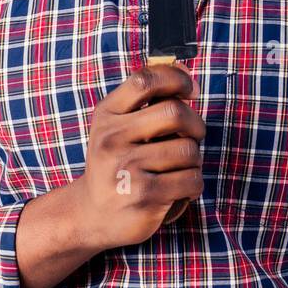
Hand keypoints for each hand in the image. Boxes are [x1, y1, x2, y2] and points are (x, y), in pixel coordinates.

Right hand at [72, 62, 204, 250]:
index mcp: (107, 115)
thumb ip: (147, 102)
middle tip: (195, 135)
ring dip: (194, 161)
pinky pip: (191, 180)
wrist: (91, 215)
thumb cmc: (117, 164)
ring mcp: (126, 168)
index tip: (190, 91)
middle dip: (195, 124)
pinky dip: (193, 184)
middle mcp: (111, 139)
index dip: (176, 78)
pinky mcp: (143, 196)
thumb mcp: (118, 128)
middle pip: (174, 112)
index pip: (145, 80)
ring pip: (188, 150)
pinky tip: (178, 189)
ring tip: (178, 169)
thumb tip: (186, 72)